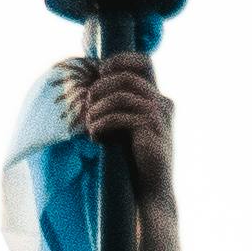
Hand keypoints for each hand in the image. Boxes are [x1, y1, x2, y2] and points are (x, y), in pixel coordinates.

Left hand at [61, 53, 175, 207]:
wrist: (152, 190)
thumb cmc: (136, 160)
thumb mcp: (129, 127)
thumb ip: (122, 107)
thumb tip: (93, 89)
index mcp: (159, 98)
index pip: (144, 62)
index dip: (120, 60)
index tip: (101, 72)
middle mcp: (163, 103)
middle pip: (126, 77)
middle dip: (101, 87)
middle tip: (88, 103)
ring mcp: (159, 115)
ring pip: (120, 96)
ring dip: (98, 108)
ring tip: (89, 123)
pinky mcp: (151, 129)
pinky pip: (119, 117)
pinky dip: (101, 124)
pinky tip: (95, 136)